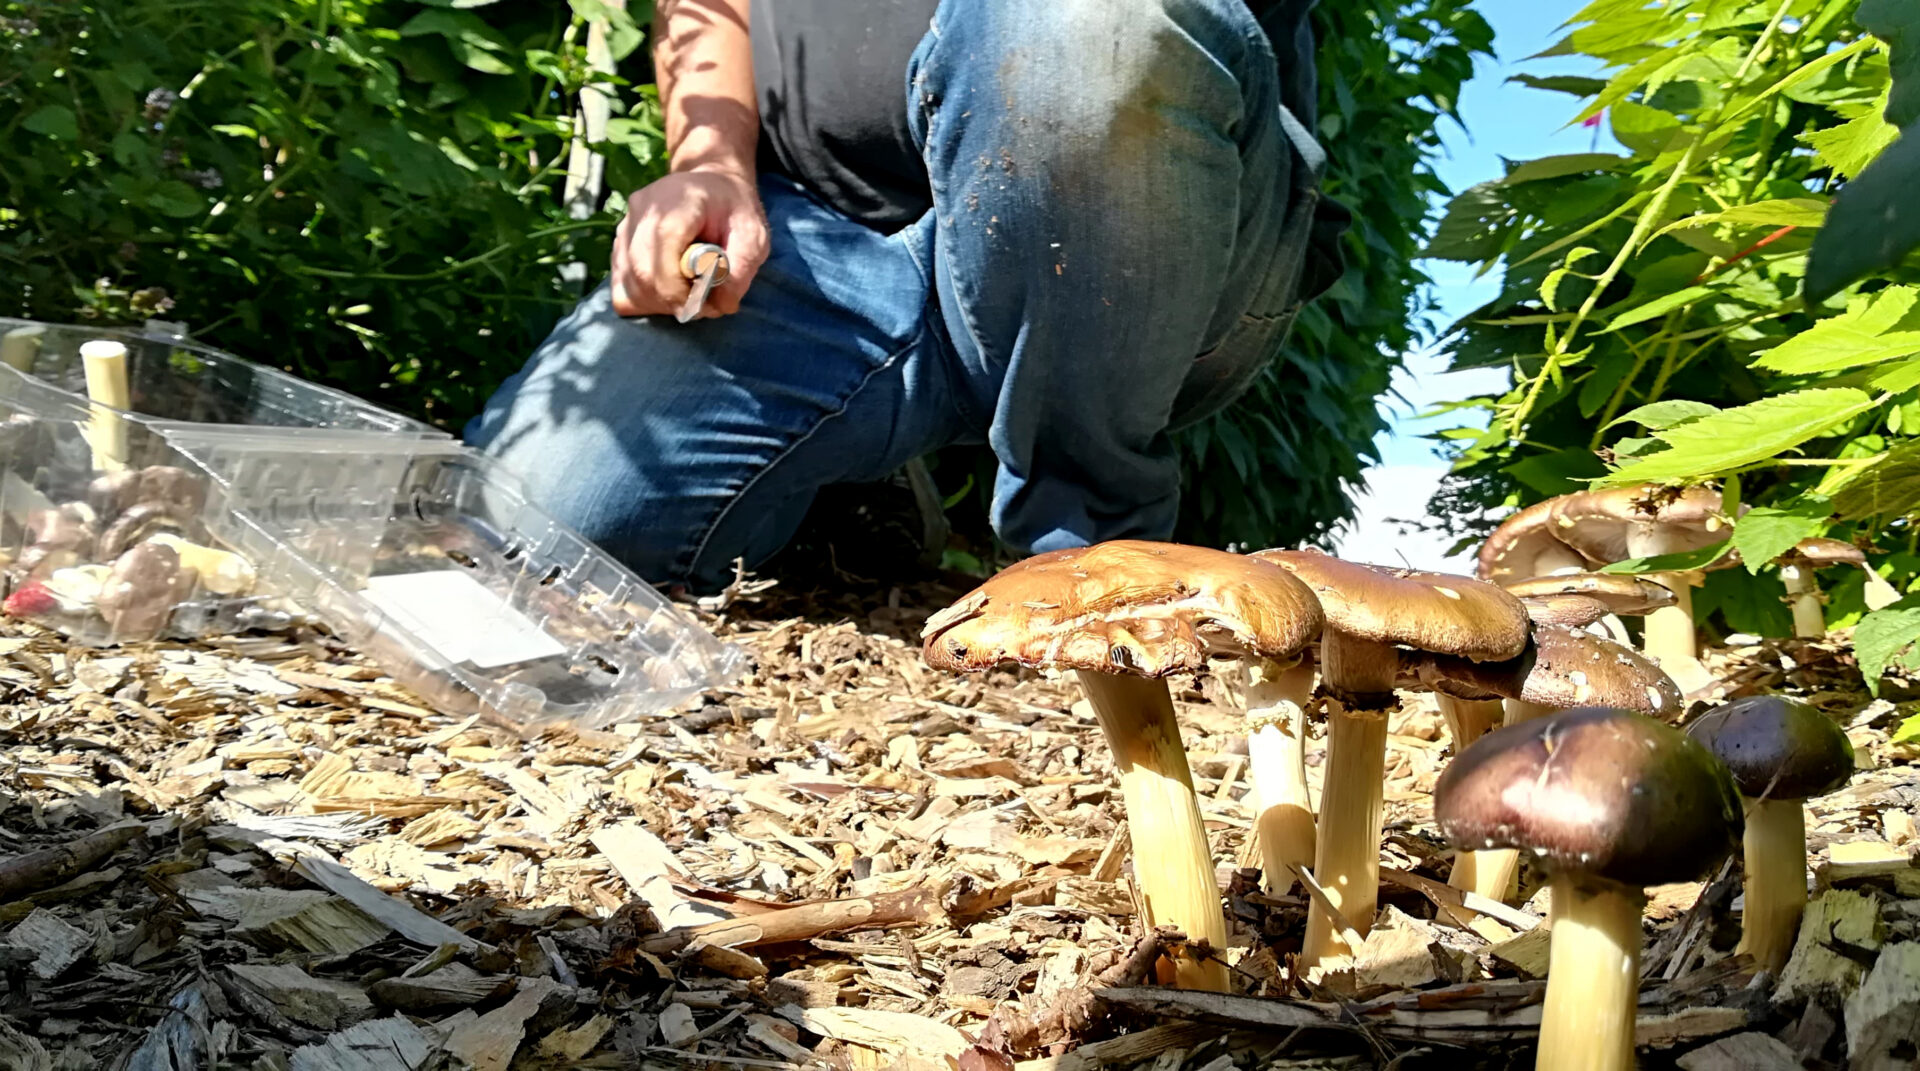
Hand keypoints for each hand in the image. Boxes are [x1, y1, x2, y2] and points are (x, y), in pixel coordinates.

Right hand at [609, 167, 769, 319]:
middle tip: (702, 305)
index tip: (705, 304)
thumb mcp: (753, 235)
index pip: (662, 253)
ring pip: (628, 283)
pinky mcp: (619, 242)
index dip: (679, 290)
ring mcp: (625, 225)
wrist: (710, 185)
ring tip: (687, 295)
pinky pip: (621, 285)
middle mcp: (642, 210)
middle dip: (672, 302)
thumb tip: (722, 304)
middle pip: (641, 273)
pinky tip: (667, 291)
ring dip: (658, 303)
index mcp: (677, 201)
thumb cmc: (734, 209)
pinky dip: (643, 298)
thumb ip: (742, 268)